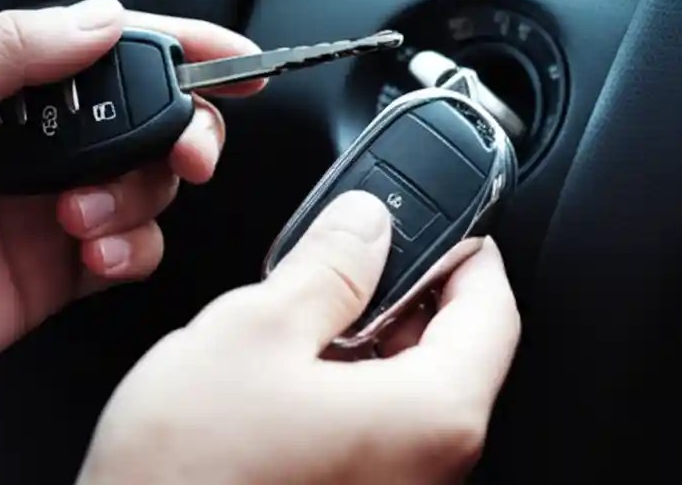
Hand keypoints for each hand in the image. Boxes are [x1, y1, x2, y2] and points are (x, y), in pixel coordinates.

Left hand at [0, 0, 263, 414]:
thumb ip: (11, 47)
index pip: (108, 47)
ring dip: (138, 197)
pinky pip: (131, 251)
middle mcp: (31, 142)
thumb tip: (100, 18)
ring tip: (79, 217)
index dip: (181, 46)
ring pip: (149, 184)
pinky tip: (91, 256)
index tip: (236, 56)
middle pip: (149, 116)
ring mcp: (47, 207)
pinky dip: (131, 251)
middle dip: (185, 128)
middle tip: (187, 149)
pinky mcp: (55, 272)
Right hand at [76, 191, 520, 484]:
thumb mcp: (254, 331)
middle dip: (404, 297)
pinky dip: (347, 397)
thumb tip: (368, 223)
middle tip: (345, 264)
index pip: (494, 311)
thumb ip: (328, 266)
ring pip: (409, 398)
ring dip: (367, 347)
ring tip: (298, 326)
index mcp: (431, 418)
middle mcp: (431, 471)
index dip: (465, 251)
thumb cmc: (187, 477)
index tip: (433, 222)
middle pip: (454, 356)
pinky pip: (377, 439)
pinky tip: (285, 385)